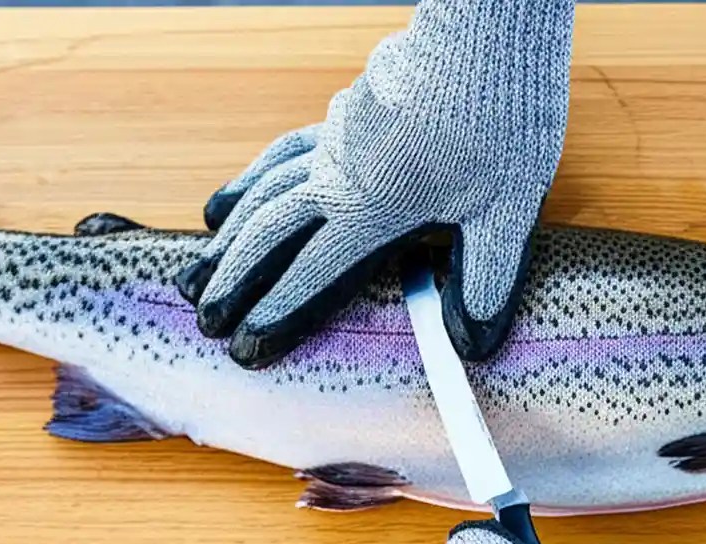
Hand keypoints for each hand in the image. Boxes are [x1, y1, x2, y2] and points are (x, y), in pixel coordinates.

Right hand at [179, 0, 574, 367]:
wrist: (487, 36)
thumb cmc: (504, 121)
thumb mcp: (507, 211)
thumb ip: (483, 278)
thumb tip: (472, 344)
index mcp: (376, 207)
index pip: (313, 272)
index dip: (278, 313)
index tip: (246, 346)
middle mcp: (341, 174)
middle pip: (272, 233)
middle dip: (236, 279)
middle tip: (206, 318)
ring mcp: (336, 139)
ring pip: (266, 190)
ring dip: (232, 234)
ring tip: (198, 267)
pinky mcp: (344, 112)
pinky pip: (283, 151)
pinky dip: (254, 178)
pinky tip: (238, 194)